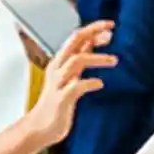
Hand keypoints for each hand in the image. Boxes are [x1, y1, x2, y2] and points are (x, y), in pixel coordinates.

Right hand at [21, 20, 115, 148]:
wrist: (39, 127)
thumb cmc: (57, 102)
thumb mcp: (69, 75)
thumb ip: (80, 58)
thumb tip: (94, 41)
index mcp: (60, 62)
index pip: (76, 37)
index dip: (93, 28)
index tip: (110, 25)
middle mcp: (58, 68)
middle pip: (74, 42)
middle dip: (92, 33)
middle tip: (111, 32)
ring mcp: (59, 83)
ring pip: (76, 61)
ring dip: (96, 58)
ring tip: (114, 60)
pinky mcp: (61, 99)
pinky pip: (76, 87)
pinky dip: (89, 83)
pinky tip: (100, 83)